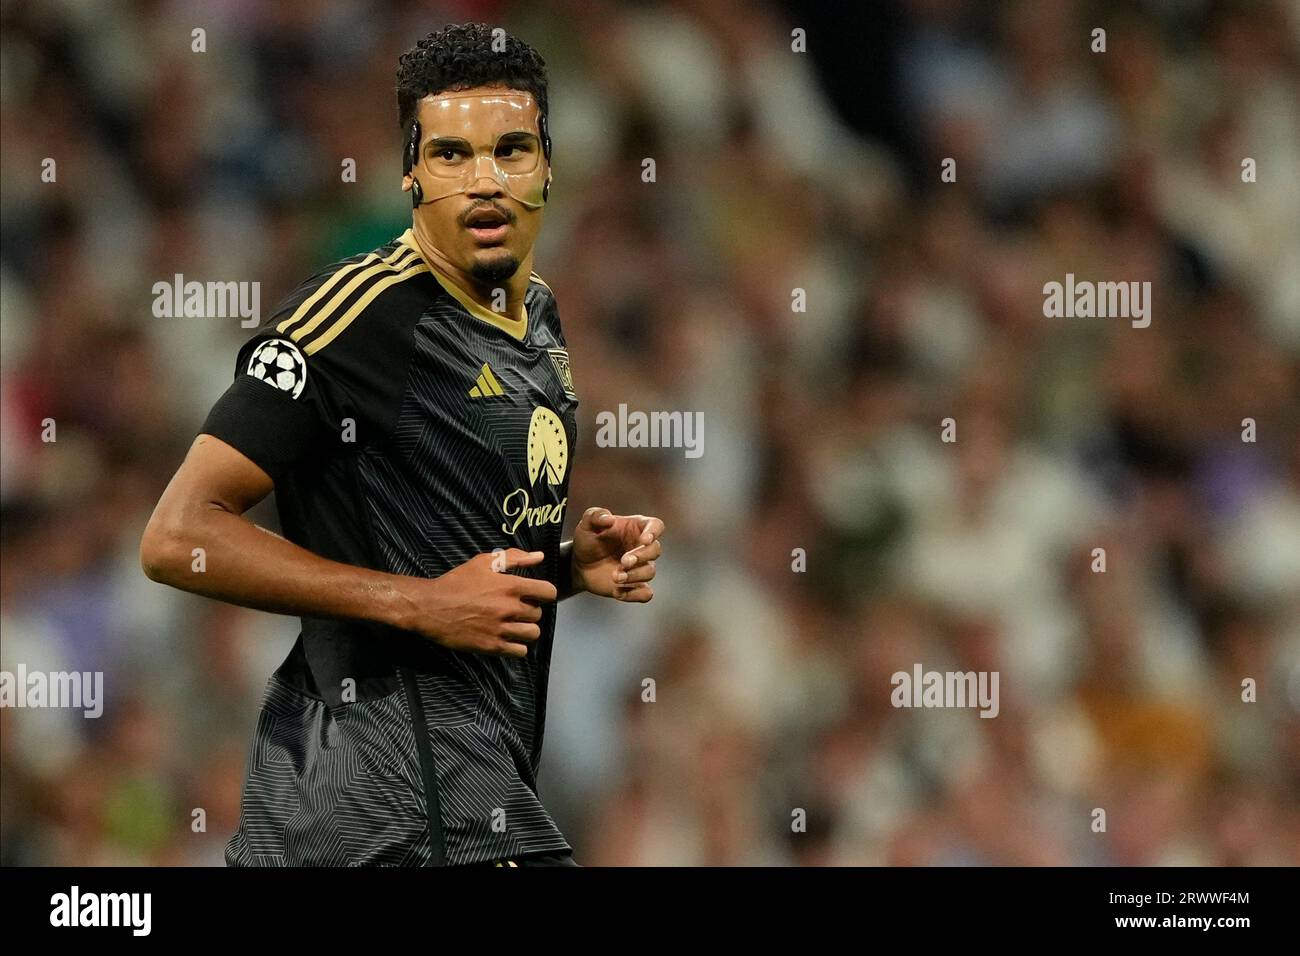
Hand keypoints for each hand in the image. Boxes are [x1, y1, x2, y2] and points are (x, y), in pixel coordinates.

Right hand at [396, 549, 557, 657]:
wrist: (431, 607)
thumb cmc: (456, 582)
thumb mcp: (483, 563)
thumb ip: (514, 557)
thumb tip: (539, 556)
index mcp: (511, 587)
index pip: (549, 593)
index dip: (544, 593)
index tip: (535, 594)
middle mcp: (510, 609)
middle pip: (539, 614)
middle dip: (530, 610)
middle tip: (516, 609)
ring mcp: (502, 630)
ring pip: (532, 634)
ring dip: (526, 629)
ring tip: (513, 624)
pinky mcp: (492, 647)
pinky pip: (520, 651)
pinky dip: (517, 646)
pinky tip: (507, 638)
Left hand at [571, 507, 663, 601]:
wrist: (579, 564)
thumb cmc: (587, 540)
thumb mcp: (586, 524)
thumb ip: (595, 515)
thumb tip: (609, 519)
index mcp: (635, 528)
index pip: (656, 526)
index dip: (654, 532)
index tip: (644, 540)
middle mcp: (641, 547)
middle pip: (655, 550)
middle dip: (641, 557)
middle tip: (624, 561)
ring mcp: (640, 567)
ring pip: (650, 572)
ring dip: (634, 576)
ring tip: (615, 577)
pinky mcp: (634, 585)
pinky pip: (645, 594)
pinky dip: (634, 595)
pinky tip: (618, 592)